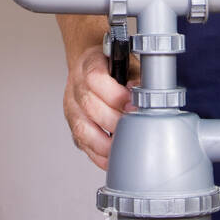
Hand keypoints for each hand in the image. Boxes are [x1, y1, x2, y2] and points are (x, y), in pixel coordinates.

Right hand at [63, 43, 139, 170]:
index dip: (114, 94)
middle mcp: (76, 86)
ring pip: (82, 129)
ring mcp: (72, 108)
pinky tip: (113, 155)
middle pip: (89, 106)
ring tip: (123, 145)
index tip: (132, 104)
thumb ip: (137, 78)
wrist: (91, 67)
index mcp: (89, 64)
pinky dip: (99, 154)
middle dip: (114, 121)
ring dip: (105, 142)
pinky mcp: (73, 126)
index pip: (94, 78)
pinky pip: (83, 144)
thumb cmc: (112, 67)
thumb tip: (147, 97)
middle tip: (132, 127)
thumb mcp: (127, 64)